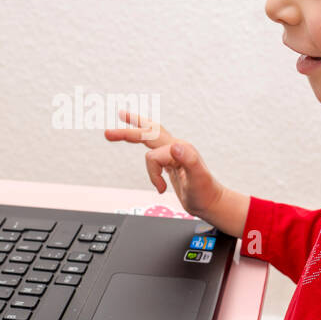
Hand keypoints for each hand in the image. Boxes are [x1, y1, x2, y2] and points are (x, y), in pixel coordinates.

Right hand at [103, 109, 223, 220]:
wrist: (212, 203)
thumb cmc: (206, 194)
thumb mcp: (199, 178)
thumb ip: (189, 160)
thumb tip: (176, 145)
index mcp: (180, 149)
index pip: (153, 157)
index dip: (153, 174)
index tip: (161, 189)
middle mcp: (177, 147)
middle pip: (148, 132)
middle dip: (127, 131)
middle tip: (108, 133)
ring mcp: (174, 153)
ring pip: (150, 135)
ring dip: (134, 129)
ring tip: (122, 116)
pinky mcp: (172, 161)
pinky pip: (154, 146)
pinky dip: (143, 141)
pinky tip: (139, 139)